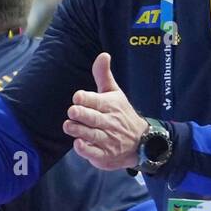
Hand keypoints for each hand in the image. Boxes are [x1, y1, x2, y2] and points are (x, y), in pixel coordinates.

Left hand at [63, 52, 148, 170]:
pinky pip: (94, 153)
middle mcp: (109, 123)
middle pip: (93, 118)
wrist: (142, 142)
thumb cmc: (121, 114)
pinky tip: (78, 144)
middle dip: (82, 114)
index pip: (97, 101)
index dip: (86, 99)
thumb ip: (104, 75)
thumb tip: (103, 54)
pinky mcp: (104, 155)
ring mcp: (107, 140)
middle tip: (73, 110)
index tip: (78, 97)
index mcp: (110, 106)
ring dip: (79, 130)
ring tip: (69, 125)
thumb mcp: (115, 93)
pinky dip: (86, 149)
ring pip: (91, 135)